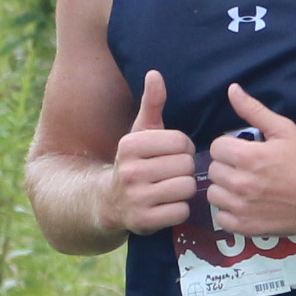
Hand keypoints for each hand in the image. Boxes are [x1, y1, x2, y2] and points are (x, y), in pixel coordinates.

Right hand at [101, 70, 196, 235]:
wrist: (109, 201)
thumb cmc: (135, 162)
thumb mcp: (140, 131)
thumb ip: (152, 103)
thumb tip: (155, 73)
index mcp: (130, 145)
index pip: (180, 141)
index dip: (184, 148)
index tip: (174, 153)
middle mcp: (130, 171)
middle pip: (185, 165)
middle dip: (185, 169)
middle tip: (174, 172)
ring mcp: (135, 198)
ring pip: (186, 188)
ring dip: (184, 189)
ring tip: (172, 187)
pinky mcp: (143, 221)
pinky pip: (181, 211)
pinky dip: (180, 209)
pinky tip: (168, 205)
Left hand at [205, 83, 295, 235]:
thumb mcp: (284, 130)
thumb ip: (254, 110)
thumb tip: (232, 89)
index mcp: (248, 157)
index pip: (216, 147)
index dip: (229, 146)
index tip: (243, 151)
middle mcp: (241, 183)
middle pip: (214, 170)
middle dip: (228, 166)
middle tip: (247, 168)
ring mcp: (242, 208)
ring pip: (214, 194)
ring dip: (226, 189)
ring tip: (245, 187)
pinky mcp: (246, 227)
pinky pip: (221, 218)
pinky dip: (230, 212)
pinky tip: (245, 204)